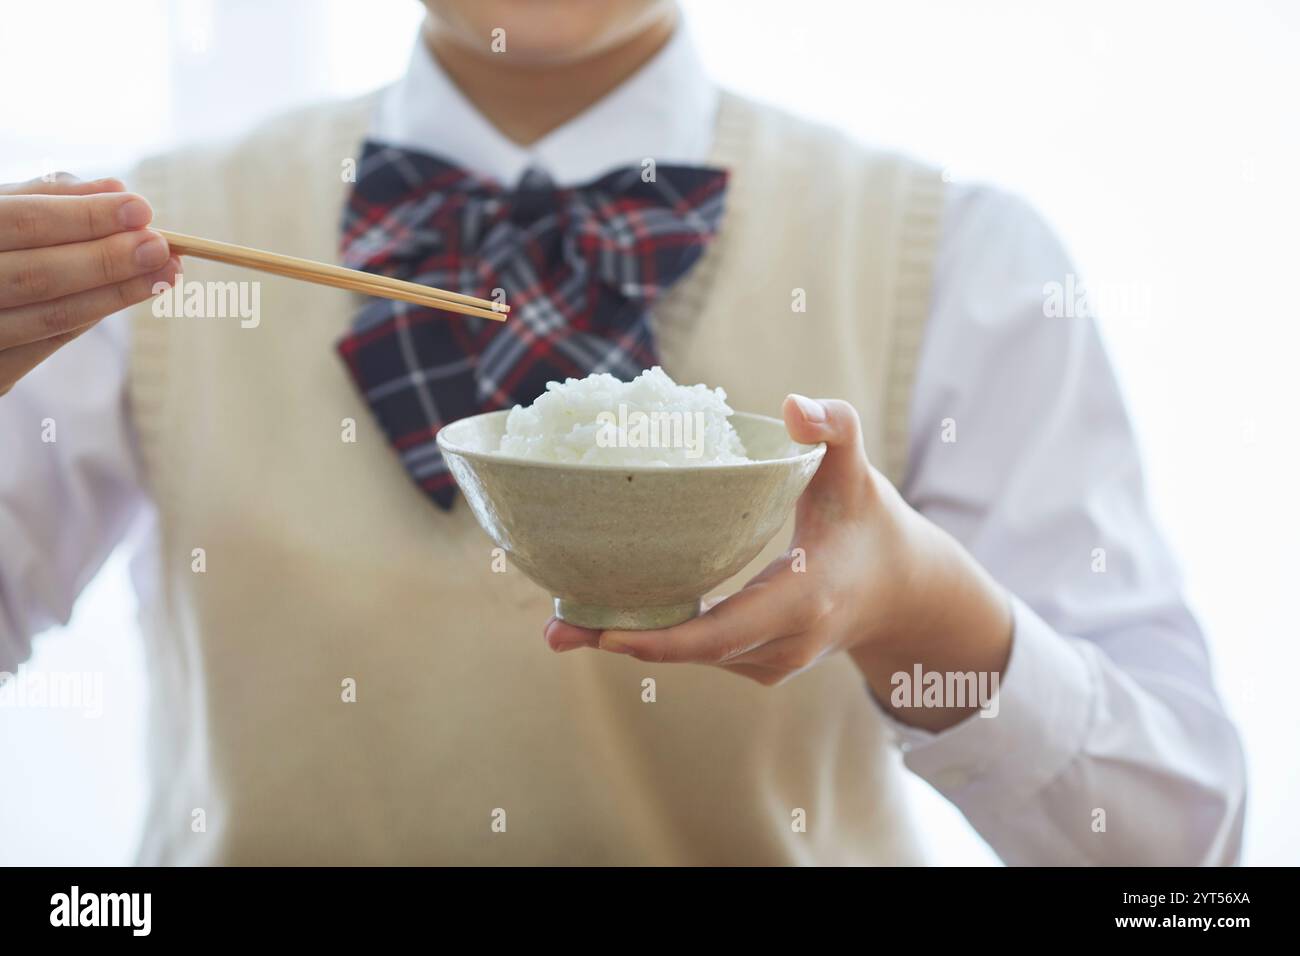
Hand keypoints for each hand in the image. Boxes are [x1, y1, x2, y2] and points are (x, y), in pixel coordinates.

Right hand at [0, 173, 179, 395]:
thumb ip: (47, 197)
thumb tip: (116, 188)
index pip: (24, 222)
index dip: (85, 217)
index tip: (143, 210)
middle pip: (39, 277)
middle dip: (108, 261)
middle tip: (163, 248)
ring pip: (51, 318)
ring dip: (115, 295)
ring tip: (163, 273)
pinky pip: (46, 343)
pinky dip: (90, 316)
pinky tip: (126, 295)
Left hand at [543, 394, 1013, 730]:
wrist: (901, 589)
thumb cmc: (868, 521)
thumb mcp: (856, 469)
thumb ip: (835, 428)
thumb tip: (791, 404)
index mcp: (802, 600)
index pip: (721, 633)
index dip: (660, 639)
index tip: (603, 634)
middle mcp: (784, 645)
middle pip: (690, 654)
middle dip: (619, 643)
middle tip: (553, 632)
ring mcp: (771, 663)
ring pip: (690, 658)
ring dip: (630, 642)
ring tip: (563, 624)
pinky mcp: (758, 666)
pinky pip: (700, 654)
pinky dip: (657, 637)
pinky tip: (609, 617)